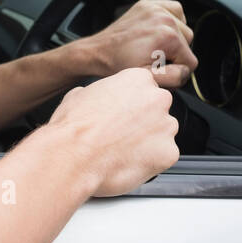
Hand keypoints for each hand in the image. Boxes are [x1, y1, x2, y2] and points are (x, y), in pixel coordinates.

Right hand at [49, 67, 179, 196]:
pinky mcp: (169, 153)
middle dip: (143, 123)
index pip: (145, 89)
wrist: (72, 157)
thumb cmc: (74, 128)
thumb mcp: (78, 95)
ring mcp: (166, 127)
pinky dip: (150, 162)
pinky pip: (164, 157)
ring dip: (148, 142)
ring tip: (122, 151)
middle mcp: (157, 99)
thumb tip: (95, 99)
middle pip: (158, 111)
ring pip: (163, 135)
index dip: (131, 106)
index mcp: (137, 80)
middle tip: (121, 135)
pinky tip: (129, 163)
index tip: (123, 116)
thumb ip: (99, 94)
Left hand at [80, 0, 197, 87]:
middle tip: (154, 58)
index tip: (160, 69)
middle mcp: (165, 18)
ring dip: (173, 38)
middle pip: (188, 43)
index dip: (176, 70)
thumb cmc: (119, 65)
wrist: (98, 51)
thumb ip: (175, 76)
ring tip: (153, 46)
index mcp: (168, 36)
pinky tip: (157, 32)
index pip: (190, 60)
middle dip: (174, 53)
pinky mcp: (149, 4)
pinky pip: (175, 11)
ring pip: (184, 27)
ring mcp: (157, 8)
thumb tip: (186, 70)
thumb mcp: (150, 77)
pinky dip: (171, 21)